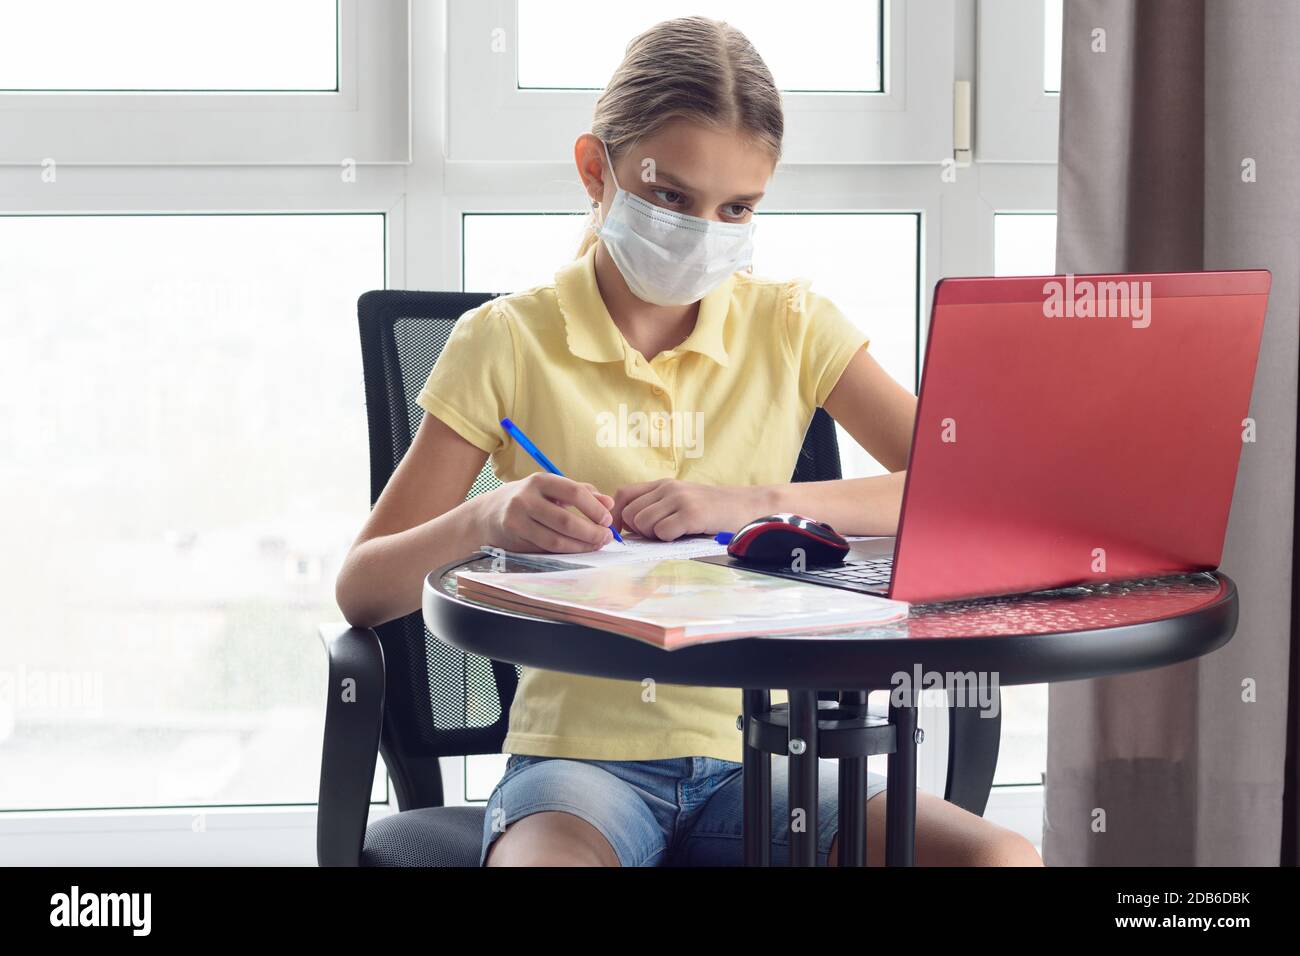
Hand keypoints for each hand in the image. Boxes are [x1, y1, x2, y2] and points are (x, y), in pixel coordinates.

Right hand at [476, 473, 614, 552]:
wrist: (489, 513)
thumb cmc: (530, 499)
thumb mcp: (552, 489)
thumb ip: (582, 493)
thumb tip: (609, 503)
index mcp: (541, 480)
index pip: (574, 492)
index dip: (594, 508)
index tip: (607, 520)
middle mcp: (526, 498)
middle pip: (565, 520)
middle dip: (591, 532)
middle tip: (606, 538)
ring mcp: (518, 519)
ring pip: (556, 540)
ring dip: (581, 545)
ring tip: (596, 545)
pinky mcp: (515, 538)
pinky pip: (546, 549)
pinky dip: (566, 551)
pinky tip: (578, 549)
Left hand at [611, 479, 767, 540]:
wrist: (751, 506)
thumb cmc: (715, 511)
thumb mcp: (683, 501)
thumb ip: (657, 508)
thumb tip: (625, 530)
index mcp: (663, 484)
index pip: (623, 495)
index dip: (616, 516)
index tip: (622, 534)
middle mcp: (668, 487)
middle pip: (629, 514)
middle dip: (639, 531)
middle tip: (662, 535)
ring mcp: (680, 499)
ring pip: (642, 523)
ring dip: (655, 536)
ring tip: (676, 534)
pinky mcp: (691, 514)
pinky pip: (662, 533)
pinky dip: (670, 540)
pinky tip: (686, 535)